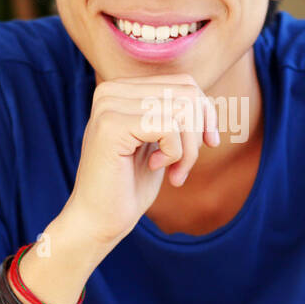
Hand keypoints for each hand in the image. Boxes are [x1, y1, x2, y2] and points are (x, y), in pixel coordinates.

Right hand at [63, 73, 219, 247]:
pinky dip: (175, 153)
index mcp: (121, 89)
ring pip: (182, 109)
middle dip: (198, 133)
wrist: (97, 219)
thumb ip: (175, 115)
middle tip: (184, 166)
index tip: (207, 144)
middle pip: (187, 93)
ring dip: (189, 149)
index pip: (184, 83)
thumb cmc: (129, 184)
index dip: (205, 115)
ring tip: (174, 172)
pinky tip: (156, 168)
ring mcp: (109, 106)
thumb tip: (207, 102)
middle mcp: (111, 90)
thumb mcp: (159, 142)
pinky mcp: (111, 126)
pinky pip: (169, 127)